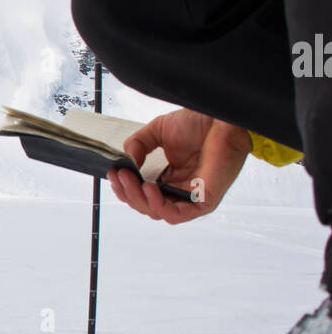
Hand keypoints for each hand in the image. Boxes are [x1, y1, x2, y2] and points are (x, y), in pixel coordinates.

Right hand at [108, 109, 251, 224]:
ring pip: (158, 213)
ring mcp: (191, 198)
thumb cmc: (198, 123)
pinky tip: (150, 189)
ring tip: (132, 181)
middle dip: (128, 193)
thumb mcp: (157, 131)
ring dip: (139, 199)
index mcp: (169, 178)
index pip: (142, 194)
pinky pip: (177, 215)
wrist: (220, 118)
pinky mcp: (204, 202)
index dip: (125, 187)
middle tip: (120, 175)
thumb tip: (126, 161)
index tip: (114, 173)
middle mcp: (179, 190)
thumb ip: (138, 144)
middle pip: (146, 205)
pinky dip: (159, 206)